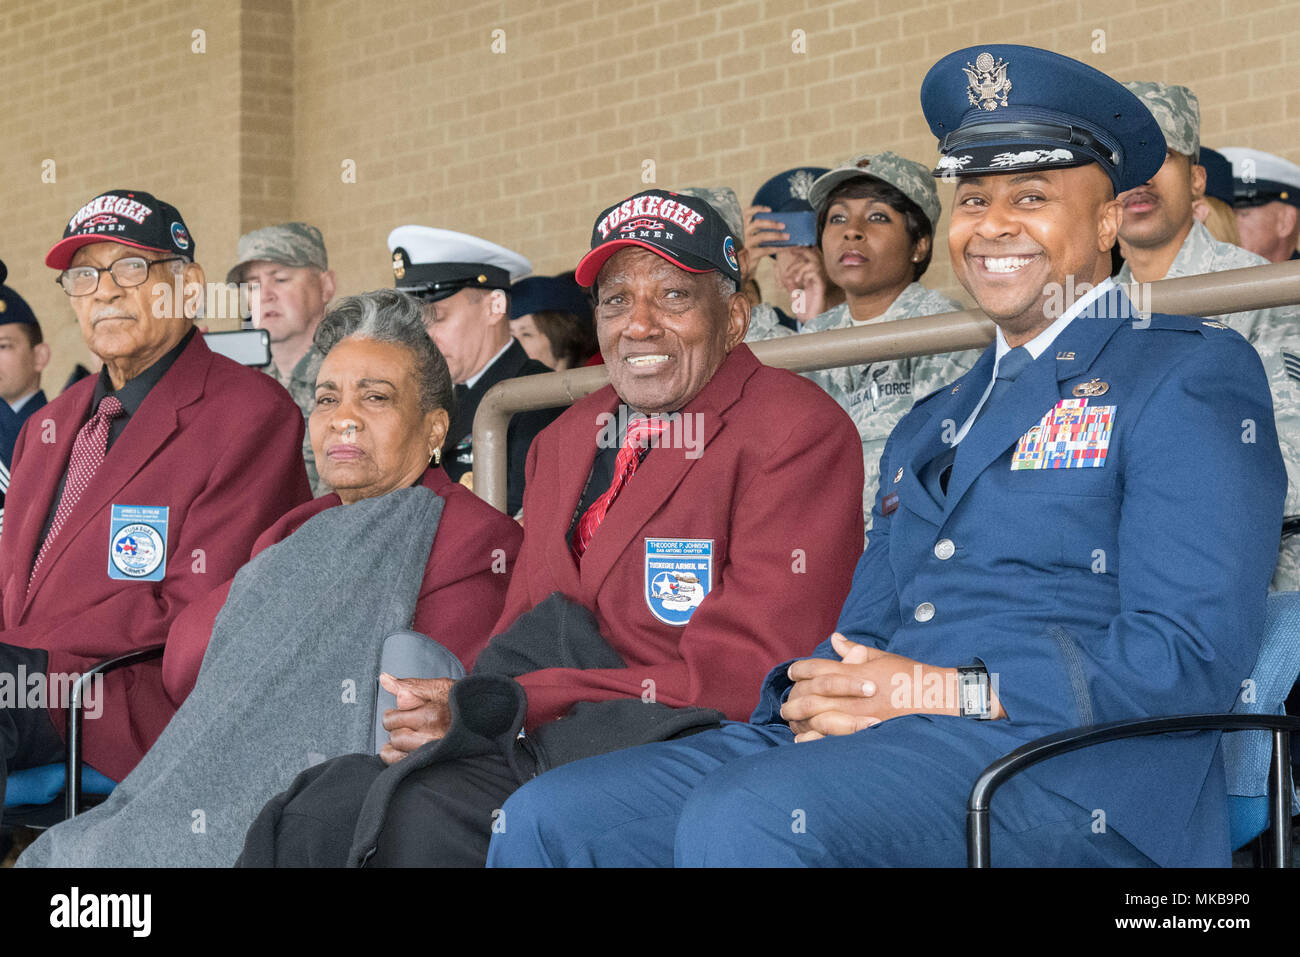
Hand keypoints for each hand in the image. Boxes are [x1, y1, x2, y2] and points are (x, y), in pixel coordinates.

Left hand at [378, 673, 454, 764]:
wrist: (487, 720)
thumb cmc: (463, 703)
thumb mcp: (440, 688)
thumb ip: (410, 685)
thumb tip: (383, 678)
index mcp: (432, 715)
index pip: (392, 718)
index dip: (397, 712)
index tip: (408, 710)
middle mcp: (430, 737)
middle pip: (394, 734)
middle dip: (397, 726)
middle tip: (411, 721)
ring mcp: (430, 753)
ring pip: (396, 748)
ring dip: (399, 740)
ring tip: (412, 733)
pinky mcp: (430, 763)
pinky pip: (399, 763)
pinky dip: (395, 755)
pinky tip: (404, 747)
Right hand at [743, 204, 789, 251]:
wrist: (746, 263)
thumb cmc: (755, 245)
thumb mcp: (755, 235)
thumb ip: (764, 228)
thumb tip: (783, 225)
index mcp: (745, 224)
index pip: (747, 212)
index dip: (757, 209)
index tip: (770, 210)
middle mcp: (744, 232)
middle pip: (757, 224)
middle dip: (771, 223)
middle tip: (783, 225)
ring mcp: (746, 243)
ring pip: (762, 236)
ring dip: (776, 235)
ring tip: (787, 236)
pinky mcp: (750, 254)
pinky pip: (766, 250)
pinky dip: (779, 248)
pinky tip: (788, 247)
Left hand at [781, 634, 965, 741]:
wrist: (936, 700)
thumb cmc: (909, 677)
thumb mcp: (882, 658)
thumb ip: (854, 650)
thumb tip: (836, 638)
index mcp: (854, 672)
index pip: (817, 668)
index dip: (800, 670)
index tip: (791, 673)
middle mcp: (852, 694)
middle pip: (812, 695)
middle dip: (794, 700)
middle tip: (785, 705)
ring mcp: (857, 715)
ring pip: (817, 718)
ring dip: (801, 720)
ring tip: (791, 722)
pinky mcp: (864, 733)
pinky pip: (832, 738)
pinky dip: (814, 740)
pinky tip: (803, 741)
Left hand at [785, 250, 828, 321]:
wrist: (810, 321)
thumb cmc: (804, 310)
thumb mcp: (794, 294)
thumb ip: (791, 285)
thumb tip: (785, 276)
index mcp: (811, 277)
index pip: (808, 259)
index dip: (801, 252)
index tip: (790, 249)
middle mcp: (817, 277)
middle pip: (813, 256)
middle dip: (801, 252)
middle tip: (792, 251)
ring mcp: (819, 281)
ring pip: (813, 264)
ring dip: (799, 267)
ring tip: (793, 278)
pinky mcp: (820, 287)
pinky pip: (814, 273)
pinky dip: (804, 274)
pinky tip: (798, 282)